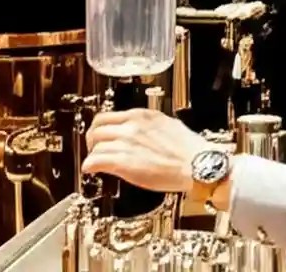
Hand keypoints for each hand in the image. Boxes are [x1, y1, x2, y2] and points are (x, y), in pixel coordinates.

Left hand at [82, 108, 213, 193]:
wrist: (197, 164)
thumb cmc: (190, 149)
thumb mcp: (169, 125)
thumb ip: (150, 125)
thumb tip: (145, 130)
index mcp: (141, 115)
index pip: (108, 116)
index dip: (100, 128)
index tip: (101, 135)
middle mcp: (130, 127)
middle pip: (96, 128)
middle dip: (92, 140)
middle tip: (94, 148)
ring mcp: (125, 144)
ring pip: (94, 144)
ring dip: (92, 154)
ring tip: (95, 162)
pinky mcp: (123, 163)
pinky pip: (95, 161)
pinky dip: (89, 166)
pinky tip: (91, 170)